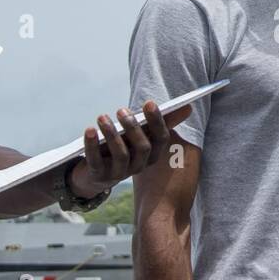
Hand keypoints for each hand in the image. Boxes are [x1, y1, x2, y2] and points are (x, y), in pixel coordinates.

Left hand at [69, 101, 190, 197]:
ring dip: (111, 134)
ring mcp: (118, 173)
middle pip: (142, 148)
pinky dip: (91, 145)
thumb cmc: (122, 147)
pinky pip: (96, 161)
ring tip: (102, 117)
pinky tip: (89, 130)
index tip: (149, 103)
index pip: (161, 139)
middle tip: (121, 110)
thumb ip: (161, 122)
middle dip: (133, 128)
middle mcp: (138, 166)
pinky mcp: (99, 176)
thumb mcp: (140, 135)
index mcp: (151, 155)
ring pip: (121, 155)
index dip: (156, 121)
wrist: (94, 175)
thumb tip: (189, 108)